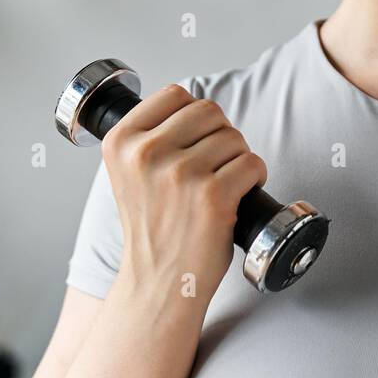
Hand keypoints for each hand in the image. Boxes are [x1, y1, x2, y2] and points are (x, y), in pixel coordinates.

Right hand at [101, 84, 267, 302]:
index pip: (175, 94)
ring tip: (224, 185)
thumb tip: (191, 107)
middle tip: (216, 167)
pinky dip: (256, 177)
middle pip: (209, 111)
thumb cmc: (153, 229)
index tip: (195, 141)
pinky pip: (253, 163)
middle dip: (221, 136)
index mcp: (121, 142)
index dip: (195, 116)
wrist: (157, 283)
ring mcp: (179, 174)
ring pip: (234, 137)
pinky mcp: (212, 196)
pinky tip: (239, 196)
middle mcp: (146, 153)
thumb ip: (150, 137)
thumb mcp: (129, 174)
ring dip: (239, 158)